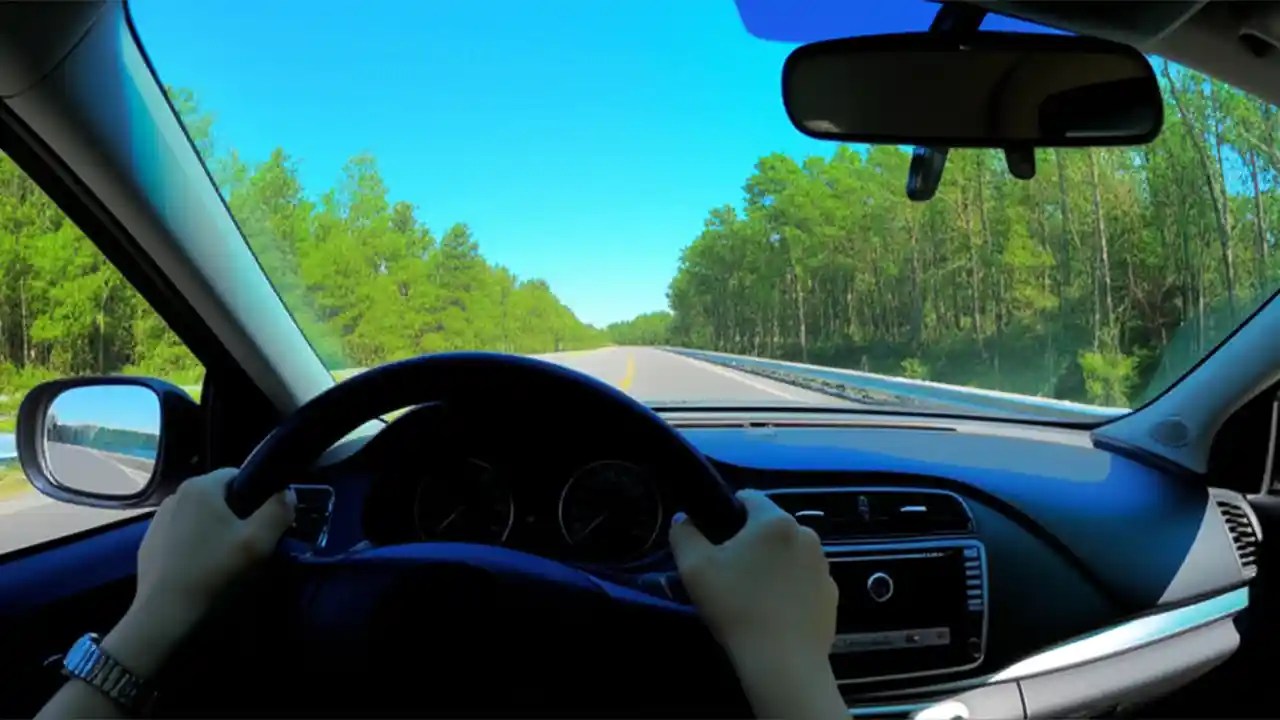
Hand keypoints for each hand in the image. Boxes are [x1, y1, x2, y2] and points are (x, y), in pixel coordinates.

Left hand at [104, 469, 294, 675]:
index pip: (238, 475)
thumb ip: (279, 510)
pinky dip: (194, 547)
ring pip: (199, 518)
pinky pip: (181, 537)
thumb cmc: (214, 572)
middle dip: (237, 515)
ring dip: (215, 531)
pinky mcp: (149, 546)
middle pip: (218, 497)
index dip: (258, 496)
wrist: (165, 617)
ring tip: (225, 561)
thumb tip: (287, 492)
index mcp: (200, 487)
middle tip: (251, 545)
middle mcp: (175, 496)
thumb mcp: (259, 542)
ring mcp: (157, 521)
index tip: (267, 523)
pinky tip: (201, 571)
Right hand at [669, 489, 836, 664]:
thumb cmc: (737, 607)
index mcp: (775, 521)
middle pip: (770, 528)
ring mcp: (824, 566)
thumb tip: (685, 519)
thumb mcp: (695, 568)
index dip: (728, 512)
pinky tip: (775, 612)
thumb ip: (684, 534)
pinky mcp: (832, 594)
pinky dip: (791, 588)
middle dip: (750, 542)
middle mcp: (807, 535)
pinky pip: (805, 580)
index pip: (749, 498)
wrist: (782, 662)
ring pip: (789, 554)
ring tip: (753, 596)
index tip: (715, 541)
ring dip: (772, 564)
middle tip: (729, 573)